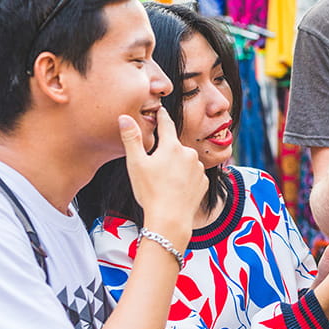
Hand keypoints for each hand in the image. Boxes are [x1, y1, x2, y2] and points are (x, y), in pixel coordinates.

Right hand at [119, 109, 205, 246]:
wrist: (171, 219)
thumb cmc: (150, 191)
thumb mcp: (136, 163)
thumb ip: (131, 138)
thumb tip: (124, 117)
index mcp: (172, 146)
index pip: (166, 124)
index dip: (162, 116)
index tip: (161, 110)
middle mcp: (189, 153)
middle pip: (174, 146)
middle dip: (166, 150)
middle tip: (155, 165)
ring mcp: (198, 168)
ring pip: (184, 161)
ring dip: (176, 165)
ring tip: (164, 181)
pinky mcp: (204, 182)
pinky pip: (192, 175)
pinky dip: (185, 178)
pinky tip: (175, 188)